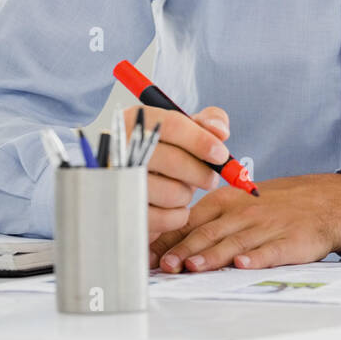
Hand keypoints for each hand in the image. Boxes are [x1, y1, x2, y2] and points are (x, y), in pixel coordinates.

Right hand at [119, 103, 230, 240]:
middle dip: (202, 173)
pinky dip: (178, 215)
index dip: (202, 141)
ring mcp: (119, 181)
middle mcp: (122, 148)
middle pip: (174, 161)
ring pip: (172, 193)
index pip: (172, 125)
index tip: (221, 155)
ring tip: (182, 190)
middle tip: (210, 179)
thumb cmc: (163, 152)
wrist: (128, 181)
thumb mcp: (182, 130)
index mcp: (137, 121)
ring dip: (187, 195)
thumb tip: (221, 132)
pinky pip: (166, 218)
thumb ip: (206, 122)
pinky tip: (173, 207)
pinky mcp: (123, 211)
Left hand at [147, 173, 340, 272]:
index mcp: (227, 200)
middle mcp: (243, 212)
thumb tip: (169, 244)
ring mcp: (266, 227)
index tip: (148, 255)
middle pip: (209, 232)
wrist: (324, 202)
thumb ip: (208, 221)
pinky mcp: (288, 241)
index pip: (191, 219)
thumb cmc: (275, 206)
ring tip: (194, 266)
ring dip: (213, 255)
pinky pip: (270, 250)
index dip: (169, 238)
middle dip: (184, 249)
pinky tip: (244, 264)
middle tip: (164, 265)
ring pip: (234, 242)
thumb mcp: (239, 203)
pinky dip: (256, 257)